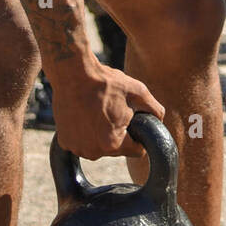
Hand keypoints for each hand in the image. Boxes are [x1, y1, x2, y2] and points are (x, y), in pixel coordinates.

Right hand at [49, 60, 164, 159]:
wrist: (73, 73)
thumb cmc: (106, 81)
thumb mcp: (138, 91)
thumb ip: (155, 108)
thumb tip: (161, 120)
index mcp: (113, 143)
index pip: (137, 151)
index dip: (138, 135)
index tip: (131, 122)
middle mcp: (94, 151)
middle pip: (117, 149)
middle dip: (118, 134)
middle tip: (112, 112)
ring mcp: (77, 147)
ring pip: (99, 147)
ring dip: (100, 135)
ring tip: (98, 112)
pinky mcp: (65, 142)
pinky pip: (82, 142)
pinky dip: (84, 133)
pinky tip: (85, 115)